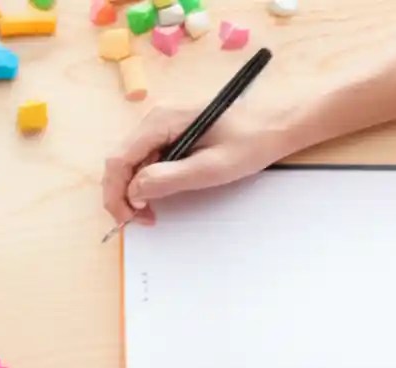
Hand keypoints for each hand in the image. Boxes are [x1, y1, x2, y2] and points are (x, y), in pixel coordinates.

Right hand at [102, 102, 296, 224]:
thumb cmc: (252, 141)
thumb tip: (134, 193)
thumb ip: (169, 179)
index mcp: (162, 120)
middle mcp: (156, 118)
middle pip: (121, 161)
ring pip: (132, 162)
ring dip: (135, 190)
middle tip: (140, 221)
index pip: (119, 159)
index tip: (129, 219)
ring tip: (152, 212)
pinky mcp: (172, 132)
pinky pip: (148, 158)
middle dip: (123, 194)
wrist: (278, 123)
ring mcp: (163, 124)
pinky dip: (148, 181)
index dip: (116, 193)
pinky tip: (161, 194)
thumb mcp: (211, 168)